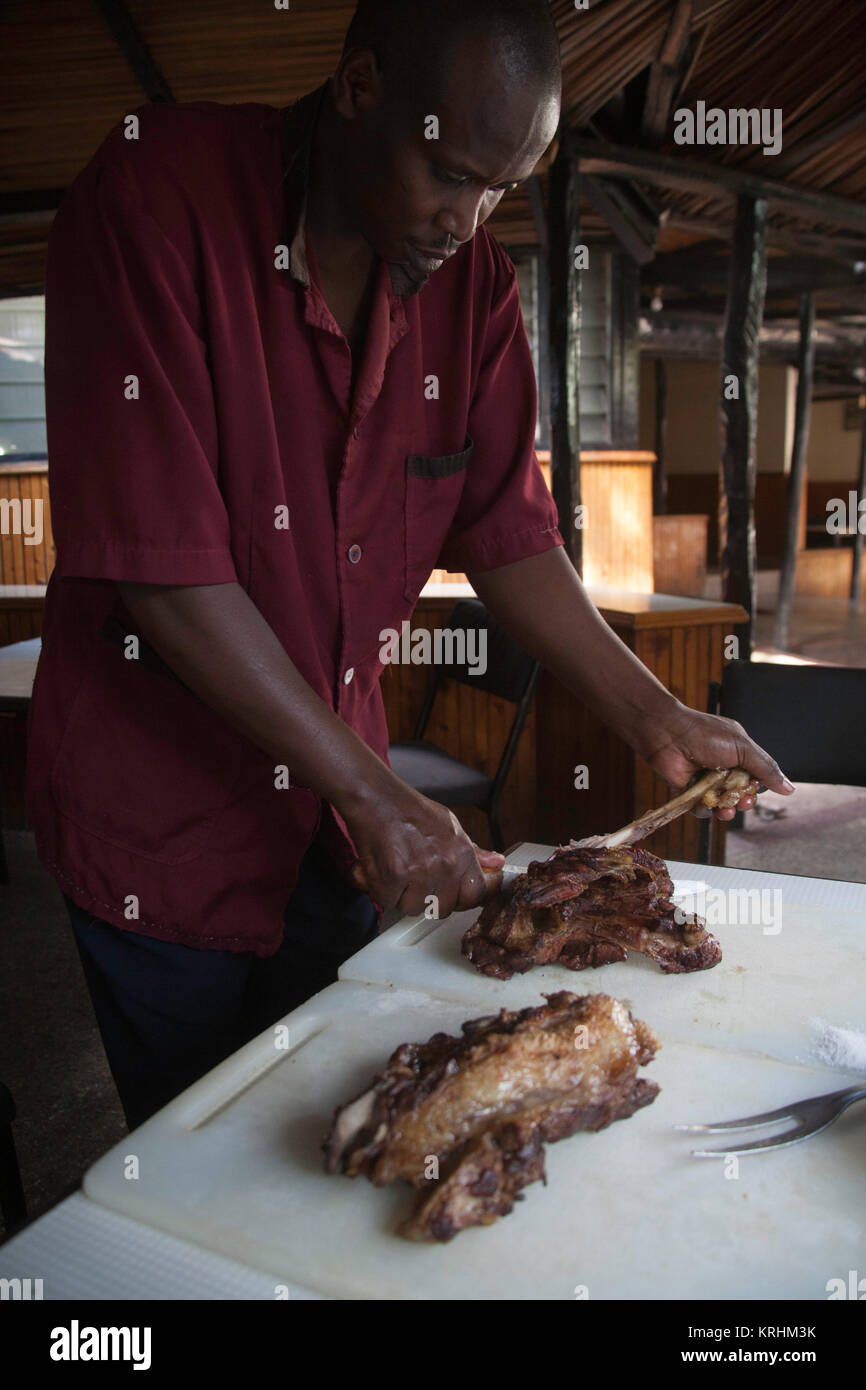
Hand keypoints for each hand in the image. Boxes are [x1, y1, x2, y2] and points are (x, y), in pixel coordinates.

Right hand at [342, 776, 504, 914]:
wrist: (377, 799)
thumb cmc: (410, 810)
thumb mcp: (450, 825)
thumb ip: (473, 850)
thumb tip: (496, 862)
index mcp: (461, 853)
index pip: (477, 894)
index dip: (467, 899)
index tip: (460, 897)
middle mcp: (443, 866)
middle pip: (445, 907)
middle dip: (432, 898)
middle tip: (420, 880)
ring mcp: (417, 874)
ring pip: (415, 908)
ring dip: (405, 896)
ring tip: (400, 872)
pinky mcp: (390, 879)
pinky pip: (389, 902)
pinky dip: (383, 891)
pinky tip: (384, 872)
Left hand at [641, 703, 794, 820]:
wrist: (667, 735)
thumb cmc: (704, 735)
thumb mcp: (742, 748)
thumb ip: (765, 769)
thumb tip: (789, 788)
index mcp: (739, 754)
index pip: (756, 778)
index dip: (757, 788)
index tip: (754, 790)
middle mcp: (723, 768)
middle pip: (740, 795)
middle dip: (744, 801)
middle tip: (742, 800)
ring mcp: (706, 780)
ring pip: (722, 805)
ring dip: (727, 811)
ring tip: (726, 810)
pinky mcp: (689, 791)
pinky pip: (701, 809)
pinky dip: (705, 810)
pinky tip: (705, 804)